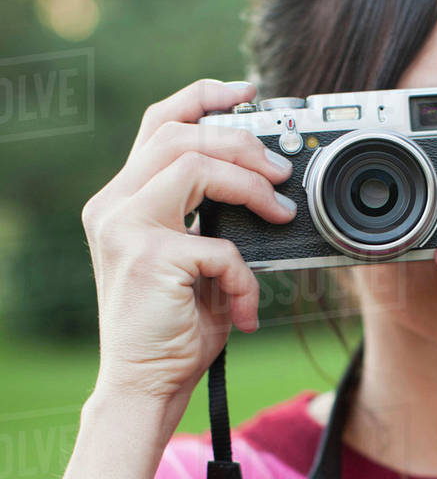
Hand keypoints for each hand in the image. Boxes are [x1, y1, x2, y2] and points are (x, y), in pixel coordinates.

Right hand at [82, 78, 295, 409]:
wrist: (144, 386)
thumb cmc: (173, 330)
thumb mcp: (193, 263)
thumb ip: (209, 219)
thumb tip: (265, 186)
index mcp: (122, 200)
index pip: (160, 124)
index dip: (203, 97)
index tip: (246, 92)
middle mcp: (113, 205)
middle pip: (178, 131)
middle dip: (241, 141)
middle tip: (281, 170)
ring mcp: (124, 228)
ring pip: (192, 164)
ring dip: (249, 184)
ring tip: (279, 211)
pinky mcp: (148, 257)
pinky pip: (218, 243)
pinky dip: (244, 272)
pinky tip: (245, 303)